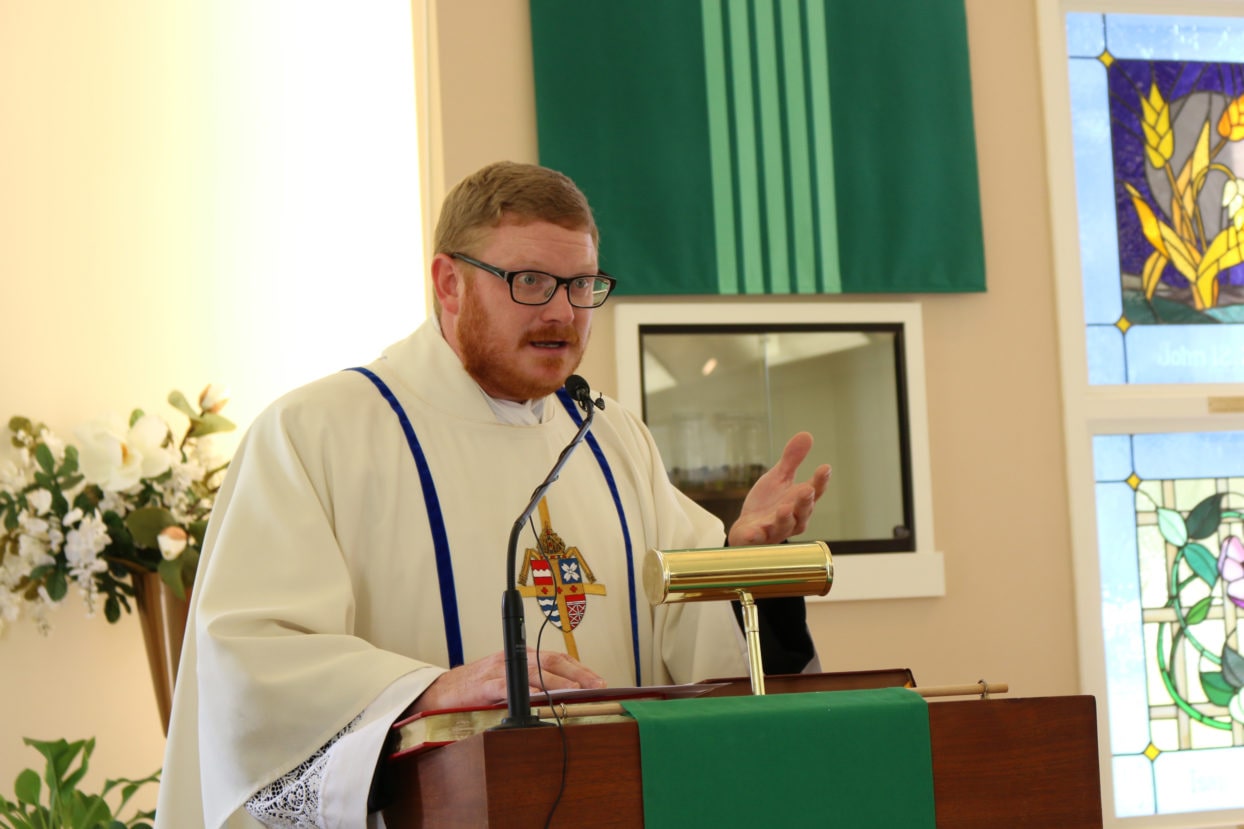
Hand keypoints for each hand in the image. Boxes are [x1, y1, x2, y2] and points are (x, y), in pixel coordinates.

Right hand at [408, 649, 605, 713]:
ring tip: (580, 690)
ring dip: (560, 681)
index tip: (598, 679)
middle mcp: (512, 658)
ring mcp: (498, 670)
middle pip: (552, 660)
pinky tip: (542, 697)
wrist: (437, 694)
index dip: (579, 667)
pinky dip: (527, 691)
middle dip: (579, 672)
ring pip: (535, 671)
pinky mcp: (484, 685)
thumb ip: (528, 685)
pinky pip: (509, 686)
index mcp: (519, 656)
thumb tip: (559, 697)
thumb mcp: (505, 683)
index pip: (556, 658)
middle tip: (600, 684)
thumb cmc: (472, 690)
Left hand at [727, 432, 830, 546]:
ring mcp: (775, 530)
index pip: (815, 491)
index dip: (821, 481)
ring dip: (785, 518)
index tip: (825, 467)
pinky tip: (751, 532)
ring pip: (784, 526)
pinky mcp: (757, 539)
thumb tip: (806, 434)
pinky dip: (755, 536)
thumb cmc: (768, 504)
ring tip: (783, 508)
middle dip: (805, 501)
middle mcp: (793, 519)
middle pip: (802, 511)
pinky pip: (757, 539)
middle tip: (807, 489)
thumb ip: (792, 460)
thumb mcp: (779, 478)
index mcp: (800, 502)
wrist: (746, 529)